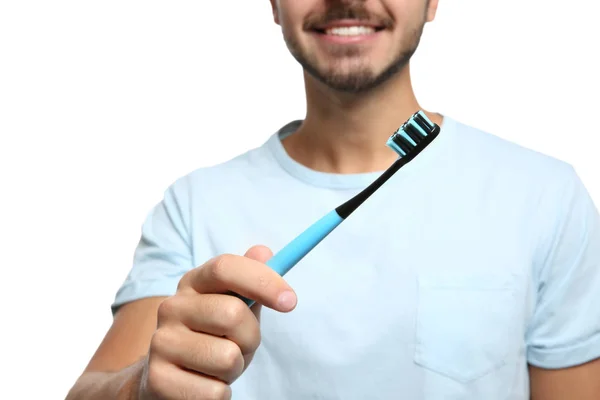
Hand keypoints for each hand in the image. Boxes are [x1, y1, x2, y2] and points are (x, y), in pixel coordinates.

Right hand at [136, 245, 296, 399]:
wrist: (167, 380)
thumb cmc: (211, 338)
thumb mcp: (233, 306)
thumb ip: (249, 280)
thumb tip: (264, 252)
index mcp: (192, 283)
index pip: (225, 267)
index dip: (262, 280)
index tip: (290, 301)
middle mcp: (171, 307)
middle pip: (232, 314)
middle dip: (250, 337)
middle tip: (240, 346)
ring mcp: (160, 343)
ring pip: (227, 357)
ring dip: (234, 368)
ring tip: (218, 366)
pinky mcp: (157, 380)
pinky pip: (215, 392)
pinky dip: (220, 393)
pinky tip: (204, 385)